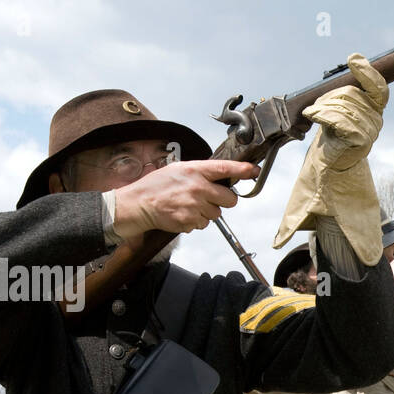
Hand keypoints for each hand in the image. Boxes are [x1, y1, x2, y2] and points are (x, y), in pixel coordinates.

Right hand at [113, 160, 257, 237]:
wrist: (139, 204)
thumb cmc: (157, 186)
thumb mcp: (178, 170)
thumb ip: (200, 172)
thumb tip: (220, 177)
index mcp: (195, 170)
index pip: (225, 168)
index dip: (243, 170)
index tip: (253, 171)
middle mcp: (198, 187)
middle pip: (230, 199)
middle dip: (223, 200)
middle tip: (209, 198)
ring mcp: (195, 206)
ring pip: (216, 214)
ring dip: (206, 213)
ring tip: (188, 206)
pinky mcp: (190, 221)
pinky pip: (203, 224)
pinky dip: (195, 222)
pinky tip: (182, 213)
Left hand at [301, 54, 387, 169]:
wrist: (331, 161)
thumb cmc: (334, 133)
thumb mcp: (340, 109)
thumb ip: (347, 92)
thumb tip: (355, 59)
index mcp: (374, 109)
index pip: (379, 89)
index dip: (368, 73)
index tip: (353, 59)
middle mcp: (376, 119)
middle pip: (351, 94)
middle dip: (329, 96)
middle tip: (317, 104)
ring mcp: (370, 131)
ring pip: (342, 106)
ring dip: (322, 106)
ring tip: (312, 113)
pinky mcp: (360, 140)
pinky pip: (339, 119)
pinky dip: (322, 115)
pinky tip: (312, 115)